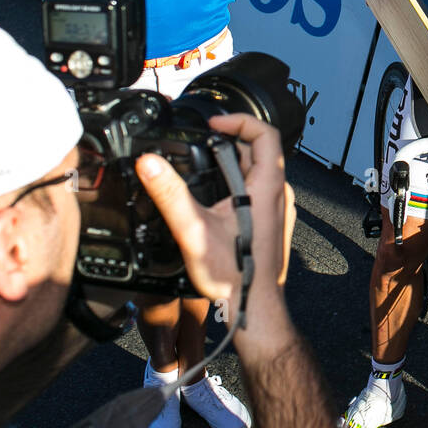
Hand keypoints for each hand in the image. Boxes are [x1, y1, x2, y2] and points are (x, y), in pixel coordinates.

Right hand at [134, 114, 292, 335]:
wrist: (253, 307)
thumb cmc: (233, 274)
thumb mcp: (193, 230)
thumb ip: (169, 194)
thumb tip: (149, 163)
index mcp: (267, 186)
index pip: (266, 133)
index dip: (240, 120)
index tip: (214, 122)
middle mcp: (279, 194)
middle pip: (260, 150)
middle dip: (229, 141)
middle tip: (201, 143)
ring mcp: (279, 209)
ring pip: (259, 171)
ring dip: (232, 163)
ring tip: (203, 167)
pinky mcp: (273, 222)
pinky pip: (258, 190)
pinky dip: (238, 182)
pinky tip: (216, 197)